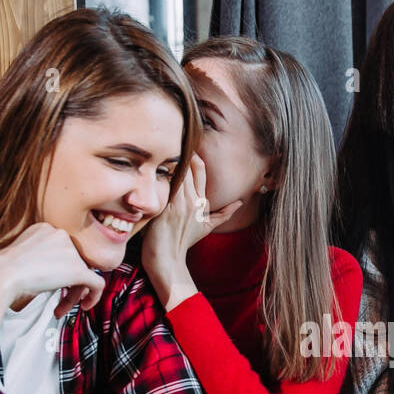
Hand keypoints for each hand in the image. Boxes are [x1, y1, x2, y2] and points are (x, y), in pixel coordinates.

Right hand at [0, 221, 105, 317]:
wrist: (0, 275)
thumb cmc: (4, 272)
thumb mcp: (22, 257)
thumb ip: (42, 259)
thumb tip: (55, 273)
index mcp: (45, 229)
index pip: (63, 251)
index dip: (59, 271)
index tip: (50, 284)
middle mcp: (60, 235)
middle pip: (74, 262)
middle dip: (67, 284)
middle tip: (58, 299)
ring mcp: (70, 251)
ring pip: (84, 274)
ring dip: (73, 294)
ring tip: (60, 308)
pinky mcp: (78, 269)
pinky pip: (97, 283)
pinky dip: (94, 296)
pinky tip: (85, 305)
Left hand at [141, 154, 241, 307]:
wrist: (167, 258)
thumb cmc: (184, 242)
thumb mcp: (207, 227)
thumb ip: (224, 214)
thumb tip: (239, 203)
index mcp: (202, 202)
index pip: (200, 171)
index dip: (194, 155)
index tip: (186, 143)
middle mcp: (192, 201)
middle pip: (189, 167)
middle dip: (183, 151)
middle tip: (174, 136)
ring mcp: (178, 204)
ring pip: (177, 173)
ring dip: (171, 159)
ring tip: (164, 144)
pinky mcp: (164, 207)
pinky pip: (164, 185)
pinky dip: (161, 173)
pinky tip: (154, 162)